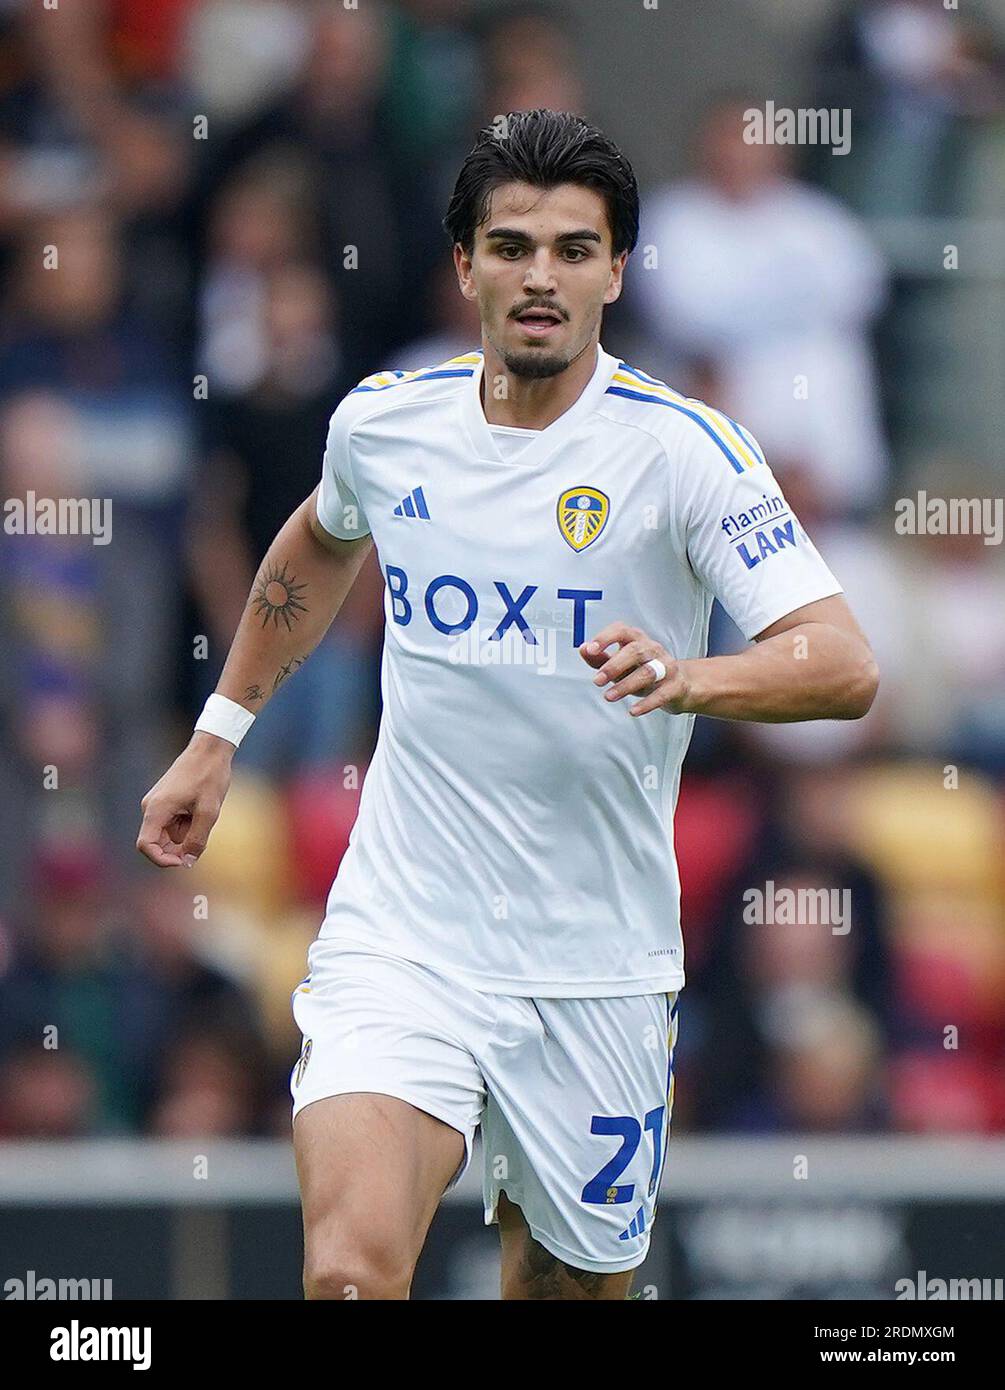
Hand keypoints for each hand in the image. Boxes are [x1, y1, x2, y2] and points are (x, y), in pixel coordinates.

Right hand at [136, 733, 232, 866]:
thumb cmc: (209, 776)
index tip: (183, 861)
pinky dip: (186, 825)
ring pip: (167, 834)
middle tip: (202, 841)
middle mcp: (151, 808)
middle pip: (157, 842)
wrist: (210, 749)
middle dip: (178, 848)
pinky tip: (200, 810)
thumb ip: (198, 839)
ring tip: (203, 816)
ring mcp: (156, 804)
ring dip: (186, 834)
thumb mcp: (209, 811)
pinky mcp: (164, 801)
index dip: (162, 859)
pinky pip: (172, 823)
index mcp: (156, 809)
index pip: (146, 845)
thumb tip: (188, 862)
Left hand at [579, 622, 691, 716]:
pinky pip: (662, 694)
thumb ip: (600, 658)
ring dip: (626, 685)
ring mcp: (666, 666)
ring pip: (647, 672)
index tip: (591, 649)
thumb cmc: (643, 671)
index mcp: (636, 639)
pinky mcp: (675, 685)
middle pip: (634, 651)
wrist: (679, 685)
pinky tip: (633, 711)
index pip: (621, 630)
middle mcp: (652, 648)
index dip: (606, 638)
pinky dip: (647, 703)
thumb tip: (583, 649)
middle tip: (597, 680)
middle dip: (614, 666)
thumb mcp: (619, 664)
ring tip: (609, 696)